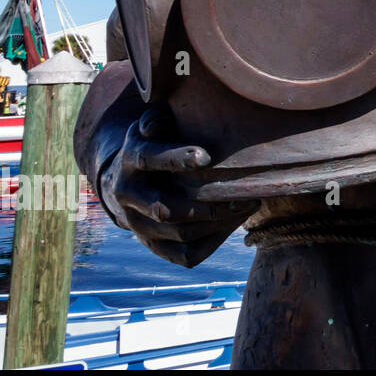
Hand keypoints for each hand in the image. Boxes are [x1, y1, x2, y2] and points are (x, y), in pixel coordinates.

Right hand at [100, 106, 258, 267]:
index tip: (207, 156)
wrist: (127, 180)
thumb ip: (155, 119)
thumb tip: (156, 124)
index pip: (149, 160)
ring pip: (181, 234)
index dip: (176, 159)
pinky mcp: (154, 245)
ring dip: (218, 223)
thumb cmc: (154, 143)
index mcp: (130, 160)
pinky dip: (214, 242)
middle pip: (166, 208)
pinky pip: (186, 255)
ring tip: (248, 205)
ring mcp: (139, 225)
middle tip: (242, 192)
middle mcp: (129, 197)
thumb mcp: (152, 125)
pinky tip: (235, 223)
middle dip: (207, 203)